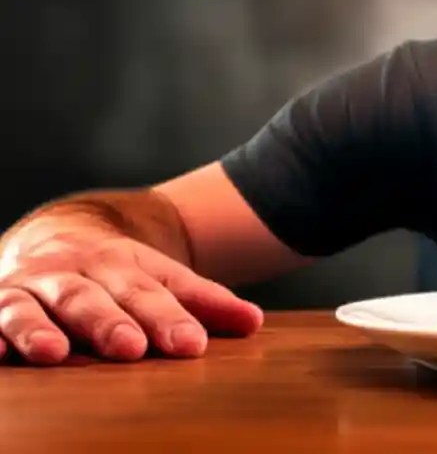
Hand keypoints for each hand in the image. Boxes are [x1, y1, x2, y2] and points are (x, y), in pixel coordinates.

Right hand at [0, 229, 262, 364]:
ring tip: (54, 352)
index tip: (192, 346)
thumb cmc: (116, 273)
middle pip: (93, 298)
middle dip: (109, 322)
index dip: (170, 319)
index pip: (149, 292)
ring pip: (30, 307)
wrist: (53, 236)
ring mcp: (29, 289)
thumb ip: (204, 302)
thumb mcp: (160, 277)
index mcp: (120, 265)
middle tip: (130, 348)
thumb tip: (255, 322)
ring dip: (38, 329)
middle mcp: (72, 273)